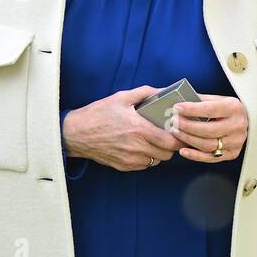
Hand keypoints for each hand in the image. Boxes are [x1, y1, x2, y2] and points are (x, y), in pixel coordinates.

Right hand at [63, 86, 182, 171]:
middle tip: (168, 135)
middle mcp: (137, 147)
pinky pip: (144, 165)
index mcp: (139, 129)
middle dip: (171, 145)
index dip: (179, 138)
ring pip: (157, 161)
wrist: (76, 133)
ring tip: (154, 141)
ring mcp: (130, 160)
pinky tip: (141, 147)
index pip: (171, 141)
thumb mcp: (121, 98)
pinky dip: (147, 158)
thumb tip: (163, 90)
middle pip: (168, 154)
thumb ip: (145, 93)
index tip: (180, 131)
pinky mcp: (124, 166)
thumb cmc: (98, 114)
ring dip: (159, 152)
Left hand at [169, 95, 247, 163]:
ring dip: (188, 140)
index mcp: (234, 108)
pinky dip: (195, 155)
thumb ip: (199, 101)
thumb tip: (177, 103)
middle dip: (187, 126)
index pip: (210, 110)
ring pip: (208, 145)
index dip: (191, 110)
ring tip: (176, 133)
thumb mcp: (216, 99)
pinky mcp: (232, 153)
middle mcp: (237, 125)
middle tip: (174, 122)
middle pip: (208, 130)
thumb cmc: (226, 109)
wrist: (243, 120)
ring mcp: (236, 141)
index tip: (177, 108)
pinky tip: (183, 150)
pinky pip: (210, 157)